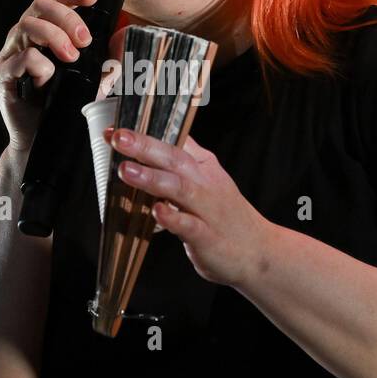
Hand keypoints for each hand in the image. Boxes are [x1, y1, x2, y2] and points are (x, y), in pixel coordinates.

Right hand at [0, 0, 98, 151]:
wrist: (37, 140)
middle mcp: (22, 39)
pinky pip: (21, 58)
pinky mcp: (2, 76)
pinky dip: (40, 65)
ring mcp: (9, 55)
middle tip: (85, 41)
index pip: (52, 1)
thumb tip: (118, 62)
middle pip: (39, 6)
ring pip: (27, 25)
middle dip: (66, 17)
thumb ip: (101, 71)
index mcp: (40, 33)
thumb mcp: (87, 84)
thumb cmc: (58, 106)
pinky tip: (48, 79)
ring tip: (72, 57)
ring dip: (54, 36)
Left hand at [103, 126, 272, 289]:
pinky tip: (156, 211)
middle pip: (174, 159)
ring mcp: (207, 210)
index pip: (173, 142)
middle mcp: (205, 183)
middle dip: (145, 147)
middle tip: (119, 138)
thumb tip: (164, 135)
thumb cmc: (227, 215)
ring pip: (179, 188)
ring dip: (152, 178)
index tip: (116, 126)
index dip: (145, 133)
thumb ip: (187, 158)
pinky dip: (173, 217)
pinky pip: (189, 225)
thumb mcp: (209, 178)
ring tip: (126, 171)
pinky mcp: (207, 237)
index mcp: (203, 167)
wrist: (259, 251)